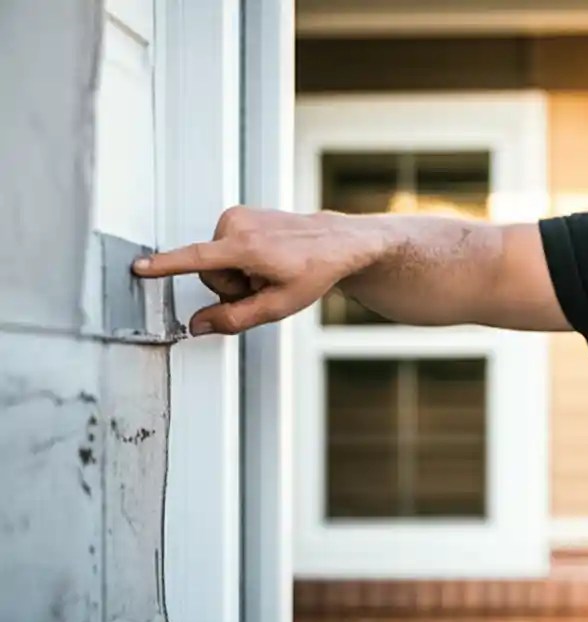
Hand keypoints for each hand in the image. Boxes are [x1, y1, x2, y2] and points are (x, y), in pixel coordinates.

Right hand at [132, 205, 388, 334]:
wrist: (334, 241)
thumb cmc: (312, 271)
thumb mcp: (279, 306)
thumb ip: (234, 319)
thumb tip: (197, 326)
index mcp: (247, 248)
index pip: (196, 259)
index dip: (165, 265)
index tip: (139, 267)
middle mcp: (238, 225)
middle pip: (210, 275)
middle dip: (232, 287)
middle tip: (264, 284)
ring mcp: (238, 217)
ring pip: (215, 263)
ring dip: (238, 274)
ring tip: (268, 270)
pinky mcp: (238, 214)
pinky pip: (223, 249)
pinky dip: (241, 260)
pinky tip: (266, 259)